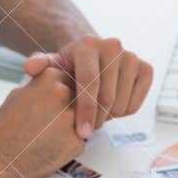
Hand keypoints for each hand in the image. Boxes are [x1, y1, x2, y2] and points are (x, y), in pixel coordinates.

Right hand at [0, 66, 83, 177]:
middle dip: (68, 110)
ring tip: (48, 136)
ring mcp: (73, 118)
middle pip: (78, 99)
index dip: (61, 95)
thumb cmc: (3, 126)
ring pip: (82, 121)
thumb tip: (50, 88)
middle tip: (50, 122)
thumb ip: (40, 88)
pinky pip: (79, 141)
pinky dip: (68, 145)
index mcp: (51, 77)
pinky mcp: (77, 141)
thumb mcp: (19, 94)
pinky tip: (49, 148)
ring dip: (71, 127)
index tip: (52, 104)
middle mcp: (65, 94)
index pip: (69, 80)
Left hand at [24, 35, 153, 137]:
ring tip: (95, 114)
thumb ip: (39, 66)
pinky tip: (110, 107)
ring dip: (109, 117)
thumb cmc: (69, 67)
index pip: (89, 83)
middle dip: (96, 119)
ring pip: (123, 103)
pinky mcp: (146, 68)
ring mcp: (131, 56)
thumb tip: (31, 67)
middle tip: (86, 126)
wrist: (91, 58)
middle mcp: (112, 45)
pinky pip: (137, 103)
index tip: (82, 133)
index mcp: (87, 44)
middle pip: (108, 97)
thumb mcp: (51, 66)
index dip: (86, 111)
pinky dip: (123, 113)